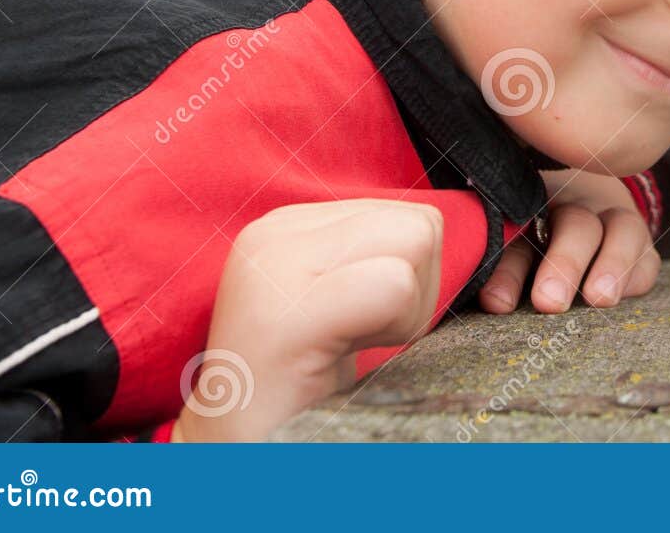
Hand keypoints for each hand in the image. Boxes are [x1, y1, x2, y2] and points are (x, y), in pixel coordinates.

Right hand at [171, 199, 443, 441]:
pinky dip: (397, 327)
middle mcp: (277, 231)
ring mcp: (275, 265)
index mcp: (292, 226)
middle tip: (360, 339)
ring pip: (413, 244)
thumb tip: (439, 230)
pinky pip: (394, 285)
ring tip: (346, 348)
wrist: (231, 456)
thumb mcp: (345, 302)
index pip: (410, 213)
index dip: (413, 277)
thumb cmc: (303, 391)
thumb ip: (381, 256)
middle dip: (418, 288)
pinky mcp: (285, 313)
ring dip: (408, 311)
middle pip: (419, 224)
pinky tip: (343, 358)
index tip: (361, 323)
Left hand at [477, 170, 660, 313]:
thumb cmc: (537, 234)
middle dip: (564, 263)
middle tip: (550, 302)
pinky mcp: (643, 248)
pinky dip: (636, 277)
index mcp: (537, 201)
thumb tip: (494, 302)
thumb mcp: (515, 245)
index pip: (523, 231)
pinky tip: (622, 298)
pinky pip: (647, 259)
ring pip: (622, 231)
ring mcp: (616, 222)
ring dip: (612, 265)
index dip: (509, 270)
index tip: (497, 303)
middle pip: (577, 224)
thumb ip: (505, 268)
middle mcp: (580, 205)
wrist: (587, 205)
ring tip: (600, 298)